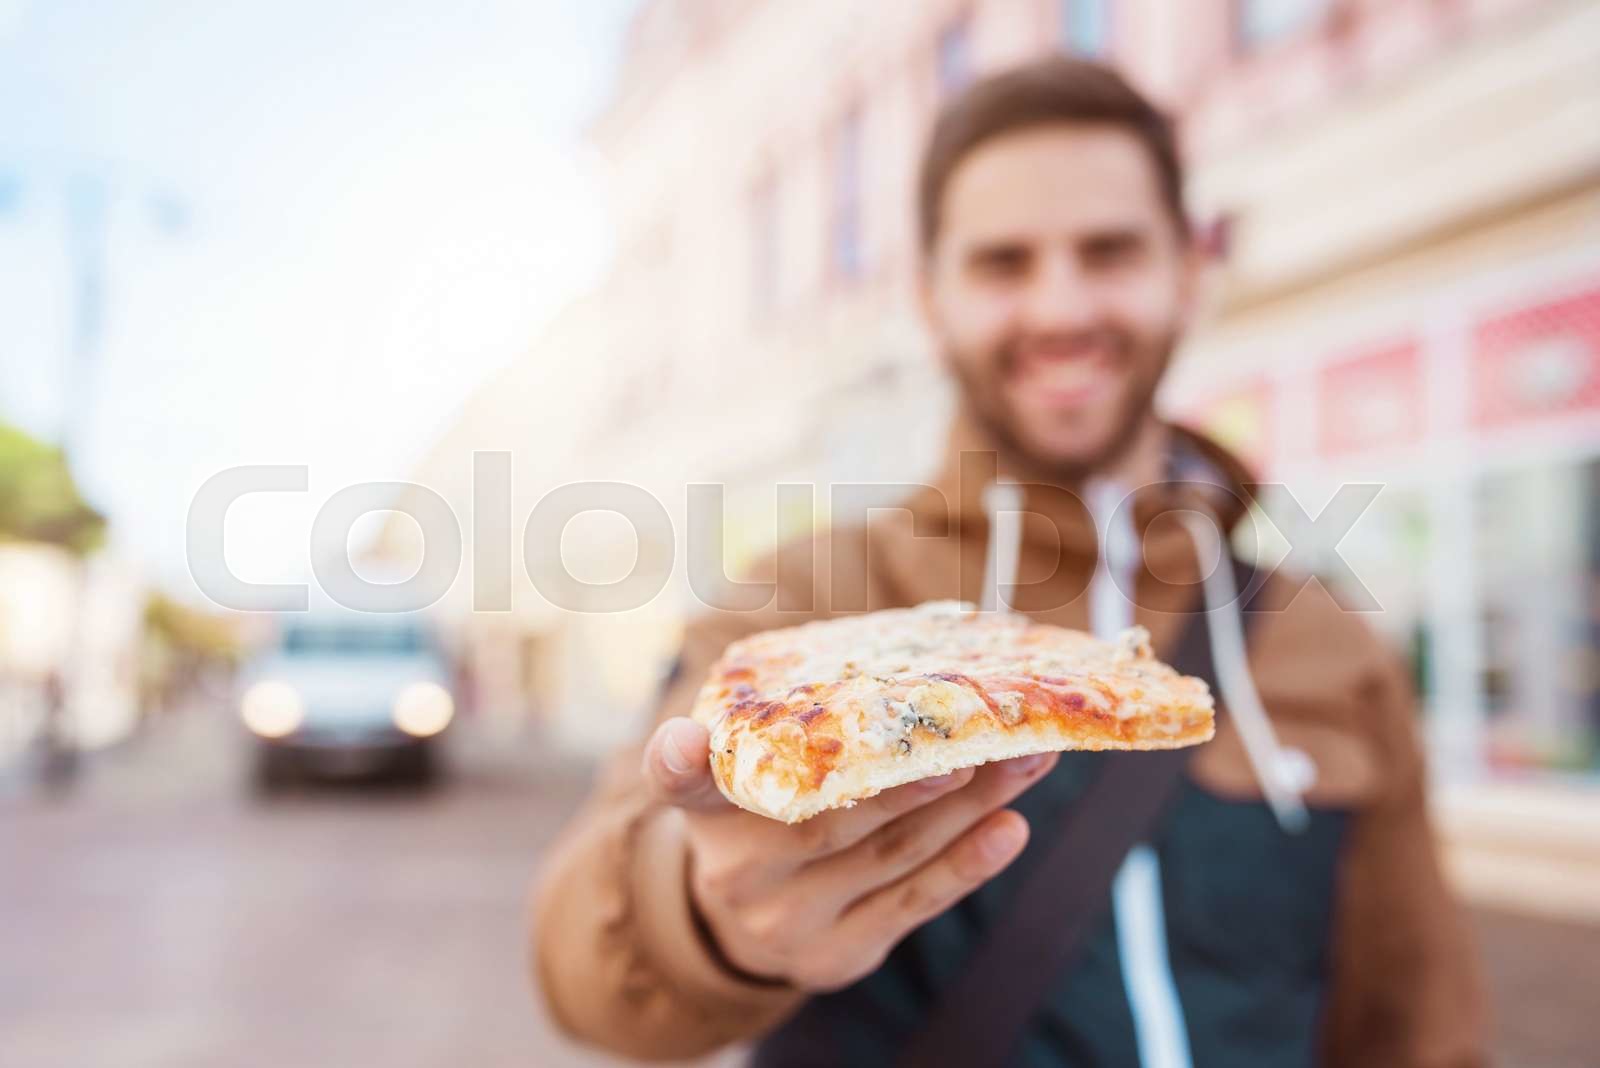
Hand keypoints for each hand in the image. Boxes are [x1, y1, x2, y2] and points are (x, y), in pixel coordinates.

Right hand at [642, 716, 1056, 991]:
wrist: (745, 919)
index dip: (677, 759)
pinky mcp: (835, 956)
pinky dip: (967, 865)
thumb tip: (912, 666)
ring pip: (889, 856)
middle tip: (976, 733)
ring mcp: (785, 922)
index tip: (681, 740)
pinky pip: (912, 904)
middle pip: (829, 819)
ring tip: (1024, 760)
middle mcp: (736, 871)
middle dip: (912, 775)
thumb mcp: (751, 771)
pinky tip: (1010, 828)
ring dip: (968, 806)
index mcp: (704, 808)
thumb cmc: (766, 814)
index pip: (677, 780)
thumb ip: (794, 728)